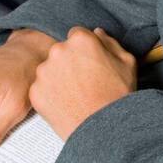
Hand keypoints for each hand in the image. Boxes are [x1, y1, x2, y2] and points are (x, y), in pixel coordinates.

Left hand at [29, 26, 136, 141]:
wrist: (104, 129)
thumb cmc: (117, 96)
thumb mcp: (126, 62)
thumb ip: (110, 42)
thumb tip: (97, 33)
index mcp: (80, 40)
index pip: (76, 34)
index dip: (84, 48)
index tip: (89, 61)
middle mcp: (58, 51)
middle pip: (61, 50)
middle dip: (69, 61)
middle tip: (83, 80)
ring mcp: (44, 72)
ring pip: (49, 69)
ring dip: (58, 76)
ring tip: (75, 94)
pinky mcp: (35, 92)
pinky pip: (41, 88)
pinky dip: (50, 94)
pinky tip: (66, 102)